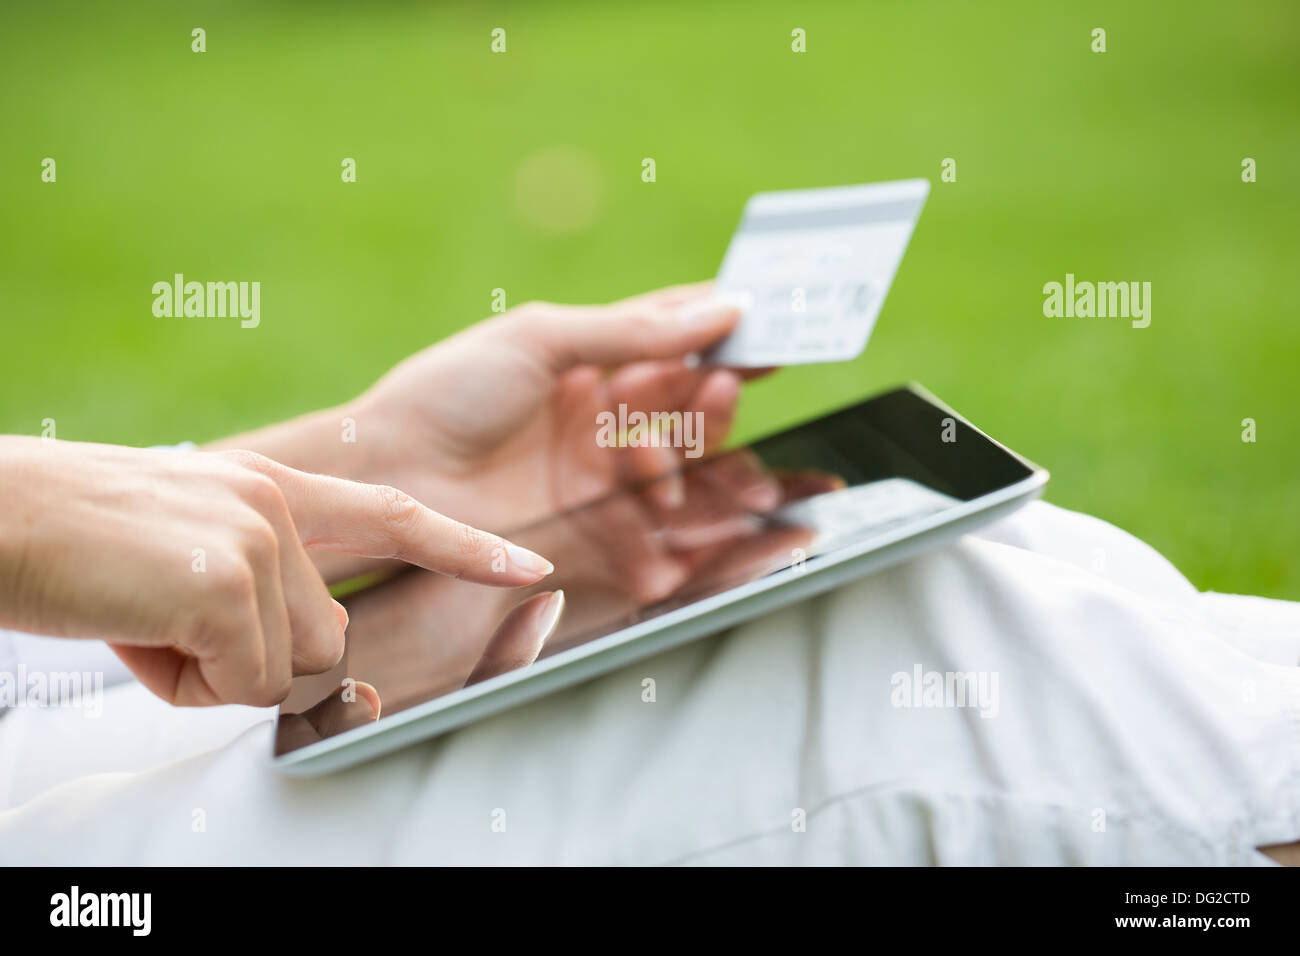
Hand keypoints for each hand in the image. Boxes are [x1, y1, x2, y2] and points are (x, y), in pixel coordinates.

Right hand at [0, 438, 553, 706]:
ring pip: (286, 671)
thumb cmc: (78, 546)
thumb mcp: (186, 553)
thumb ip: (261, 593)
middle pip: (325, 642)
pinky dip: (184, 685)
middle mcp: (278, 506)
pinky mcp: (227, 582)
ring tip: (144, 617)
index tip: (526, 570)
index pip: (395, 516)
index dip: (464, 548)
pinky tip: (135, 628)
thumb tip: (323, 674)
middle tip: (166, 621)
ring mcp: (259, 540)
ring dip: (212, 674)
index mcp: (274, 489)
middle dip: (251, 663)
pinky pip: (242, 686)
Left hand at [215, 283, 757, 549]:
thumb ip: (633, 330)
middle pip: (680, 398)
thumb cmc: (448, 392)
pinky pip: (656, 512)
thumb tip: (720, 308)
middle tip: (738, 375)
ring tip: (708, 421)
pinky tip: (682, 489)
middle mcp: (594, 414)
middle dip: (714, 386)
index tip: (768, 317)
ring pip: (677, 453)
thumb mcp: (542, 340)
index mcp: (581, 358)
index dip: (715, 327)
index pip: (666, 335)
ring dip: (702, 438)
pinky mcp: (591, 524)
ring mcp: (594, 470)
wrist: (390, 475)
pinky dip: (682, 500)